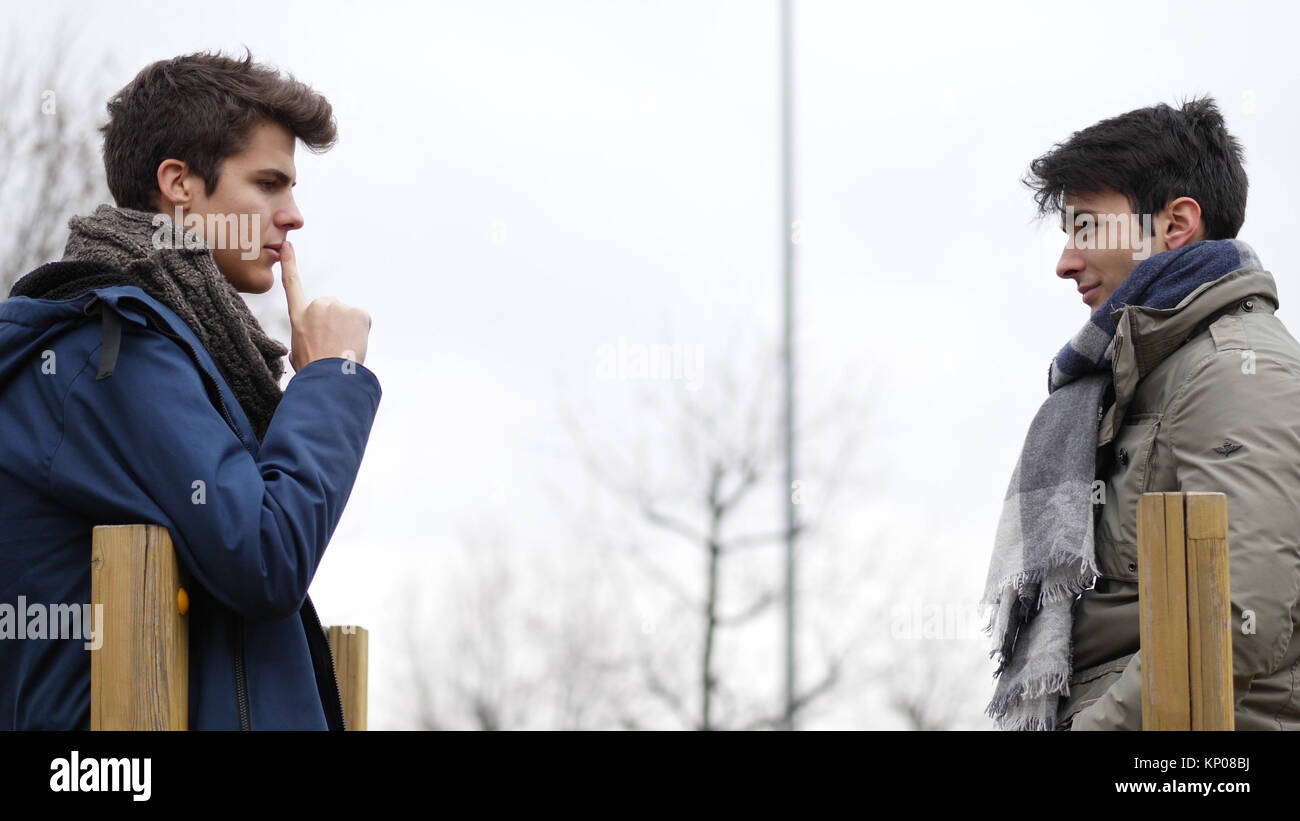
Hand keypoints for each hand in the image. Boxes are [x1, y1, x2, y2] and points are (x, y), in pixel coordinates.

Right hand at [279, 240, 371, 372]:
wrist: (329, 376)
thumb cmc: (313, 371)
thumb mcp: (298, 356)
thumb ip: (299, 346)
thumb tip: (297, 353)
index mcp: (299, 316)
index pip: (292, 285)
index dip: (290, 265)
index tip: (287, 246)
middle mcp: (316, 306)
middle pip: (331, 309)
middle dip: (335, 323)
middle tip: (333, 345)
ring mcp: (337, 307)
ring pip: (348, 316)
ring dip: (348, 329)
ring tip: (342, 347)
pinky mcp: (356, 311)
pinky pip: (363, 321)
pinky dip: (361, 332)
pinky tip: (353, 344)